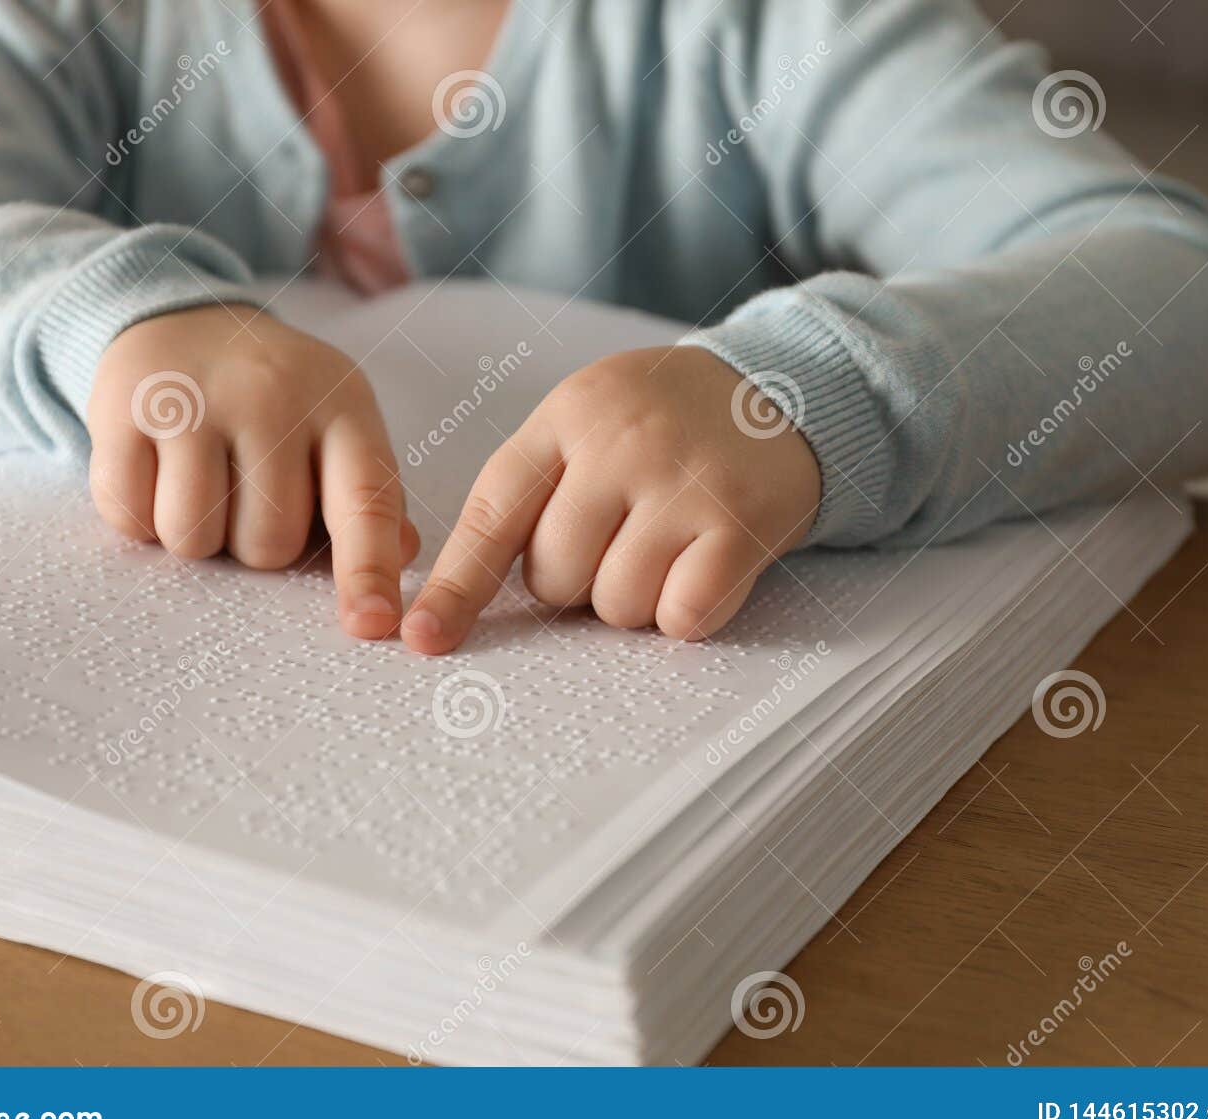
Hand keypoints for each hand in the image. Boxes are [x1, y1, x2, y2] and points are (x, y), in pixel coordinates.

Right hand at [87, 304, 418, 638]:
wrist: (188, 319)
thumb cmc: (279, 401)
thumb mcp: (339, 430)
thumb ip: (371, 497)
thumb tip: (405, 554)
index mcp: (343, 408)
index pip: (365, 501)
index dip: (369, 569)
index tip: (372, 624)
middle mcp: (273, 396)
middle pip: (269, 543)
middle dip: (256, 545)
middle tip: (247, 495)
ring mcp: (194, 399)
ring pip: (194, 539)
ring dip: (196, 536)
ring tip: (202, 482)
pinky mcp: (122, 406)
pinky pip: (129, 516)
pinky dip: (138, 517)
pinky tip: (154, 471)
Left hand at [400, 346, 819, 652]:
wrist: (785, 391)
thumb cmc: (665, 424)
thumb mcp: (589, 419)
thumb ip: (535, 487)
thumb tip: (465, 598)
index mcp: (568, 417)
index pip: (494, 512)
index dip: (455, 585)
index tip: (422, 638)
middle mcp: (622, 445)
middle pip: (554, 578)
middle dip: (576, 583)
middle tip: (619, 540)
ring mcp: (684, 484)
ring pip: (617, 606)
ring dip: (634, 600)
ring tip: (664, 546)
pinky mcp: (740, 524)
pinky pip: (683, 615)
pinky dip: (687, 612)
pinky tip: (702, 567)